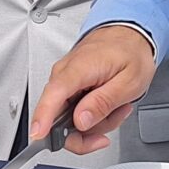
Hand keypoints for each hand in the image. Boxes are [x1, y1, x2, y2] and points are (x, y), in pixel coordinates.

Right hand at [29, 24, 156, 152]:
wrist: (129, 34)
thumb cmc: (130, 51)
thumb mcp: (129, 82)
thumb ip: (103, 103)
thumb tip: (81, 121)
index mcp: (78, 69)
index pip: (54, 95)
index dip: (43, 118)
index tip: (38, 134)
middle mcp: (64, 75)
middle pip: (58, 118)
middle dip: (86, 132)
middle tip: (108, 128)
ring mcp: (65, 82)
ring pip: (69, 120)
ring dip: (96, 122)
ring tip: (116, 106)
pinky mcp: (68, 88)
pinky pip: (74, 112)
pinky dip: (94, 116)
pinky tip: (108, 104)